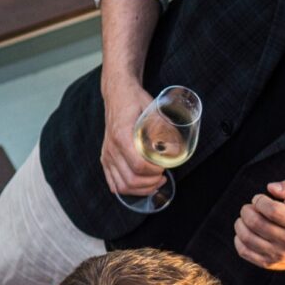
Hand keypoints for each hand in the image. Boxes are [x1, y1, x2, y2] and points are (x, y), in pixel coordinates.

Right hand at [97, 73, 163, 200]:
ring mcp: (106, 154)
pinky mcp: (105, 158)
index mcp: (122, 136)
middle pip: (130, 179)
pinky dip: (127, 189)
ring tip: (154, 183)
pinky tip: (139, 186)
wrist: (117, 94)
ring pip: (121, 185)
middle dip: (150, 183)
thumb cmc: (136, 101)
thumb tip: (179, 151)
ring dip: (140, 190)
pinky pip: (112, 182)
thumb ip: (166, 129)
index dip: (155, 171)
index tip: (164, 167)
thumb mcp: (154, 110)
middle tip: (163, 178)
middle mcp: (111, 148)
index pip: (139, 165)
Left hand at [235, 180, 284, 271]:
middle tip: (249, 208)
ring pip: (247, 237)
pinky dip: (239, 239)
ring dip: (240, 223)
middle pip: (256, 223)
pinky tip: (245, 232)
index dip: (260, 201)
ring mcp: (277, 254)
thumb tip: (270, 187)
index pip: (272, 210)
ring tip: (245, 219)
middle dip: (247, 210)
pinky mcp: (268, 263)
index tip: (260, 199)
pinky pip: (244, 251)